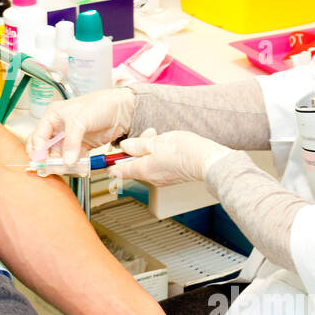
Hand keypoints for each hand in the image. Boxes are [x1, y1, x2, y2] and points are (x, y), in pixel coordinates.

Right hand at [26, 87, 136, 165]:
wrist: (122, 110)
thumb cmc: (100, 104)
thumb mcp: (79, 120)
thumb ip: (71, 141)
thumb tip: (66, 160)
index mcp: (53, 116)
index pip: (38, 135)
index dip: (38, 149)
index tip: (41, 160)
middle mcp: (60, 127)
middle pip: (46, 148)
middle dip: (47, 159)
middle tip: (49, 168)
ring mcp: (71, 138)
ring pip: (59, 156)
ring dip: (61, 164)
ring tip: (65, 169)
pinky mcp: (82, 147)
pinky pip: (73, 159)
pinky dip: (74, 166)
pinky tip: (76, 168)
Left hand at [108, 128, 232, 185]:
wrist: (206, 161)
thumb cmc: (184, 152)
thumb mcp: (156, 142)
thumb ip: (138, 145)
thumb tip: (125, 146)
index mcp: (142, 170)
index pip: (117, 171)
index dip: (110, 161)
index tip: (108, 155)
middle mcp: (150, 178)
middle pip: (132, 164)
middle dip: (135, 149)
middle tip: (146, 136)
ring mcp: (161, 178)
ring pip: (145, 163)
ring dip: (148, 150)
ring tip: (160, 139)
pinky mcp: (170, 176)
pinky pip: (157, 165)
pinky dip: (158, 155)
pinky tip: (167, 147)